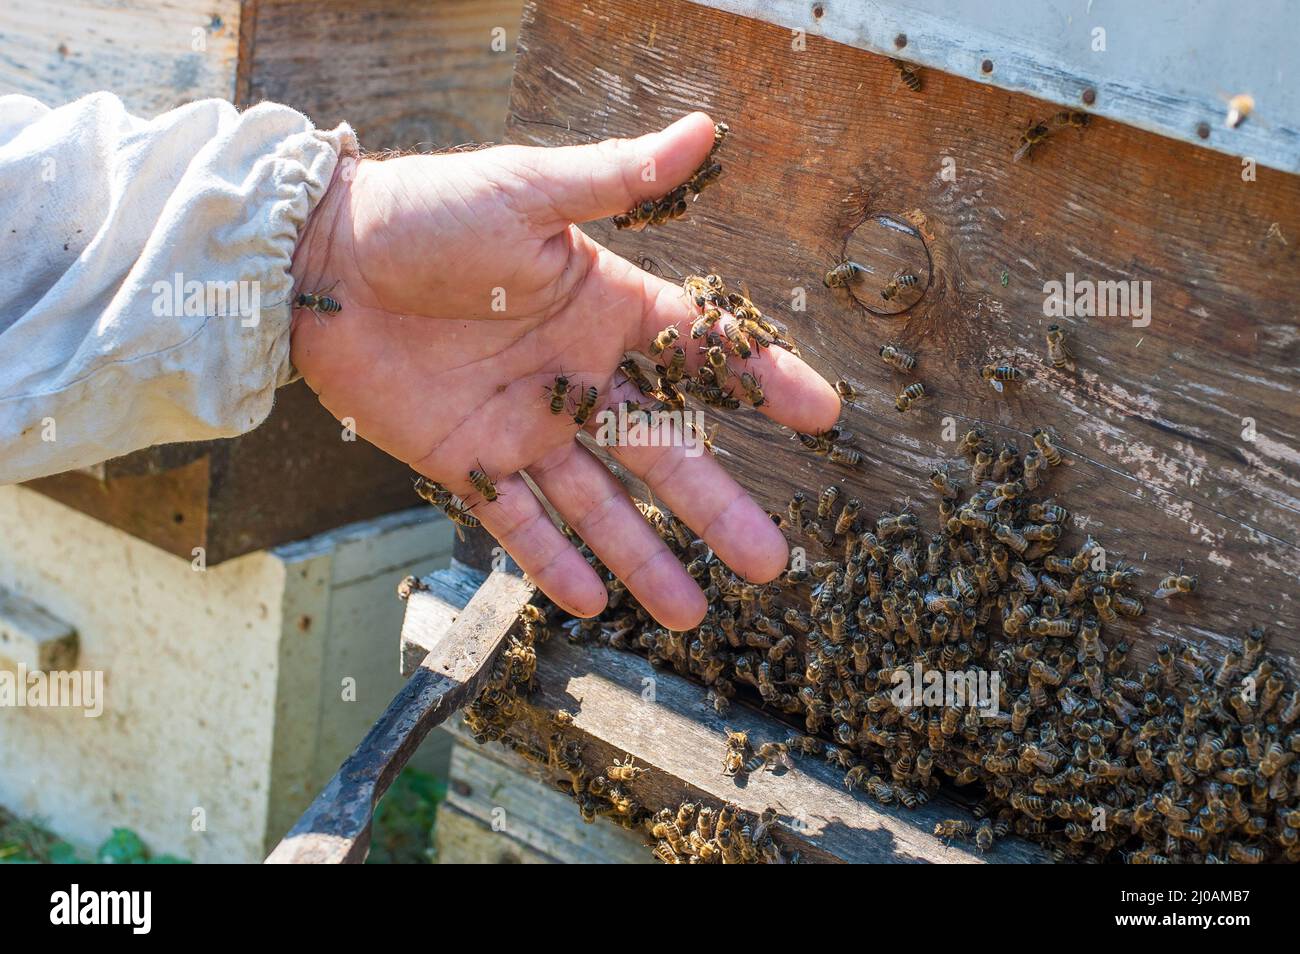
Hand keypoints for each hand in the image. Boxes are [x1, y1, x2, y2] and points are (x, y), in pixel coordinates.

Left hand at [289, 113, 839, 629]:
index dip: (762, 381)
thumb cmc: (424, 214)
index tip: (822, 416)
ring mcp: (525, 425)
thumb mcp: (527, 192)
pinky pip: (519, 523)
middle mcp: (576, 375)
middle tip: (771, 563)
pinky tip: (593, 603)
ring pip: (599, 504)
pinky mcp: (467, 461)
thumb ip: (615, 179)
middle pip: (662, 453)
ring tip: (692, 615)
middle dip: (717, 509)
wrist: (319, 264)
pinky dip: (553, 563)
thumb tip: (705, 128)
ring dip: (645, 558)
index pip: (700, 352)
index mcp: (602, 309)